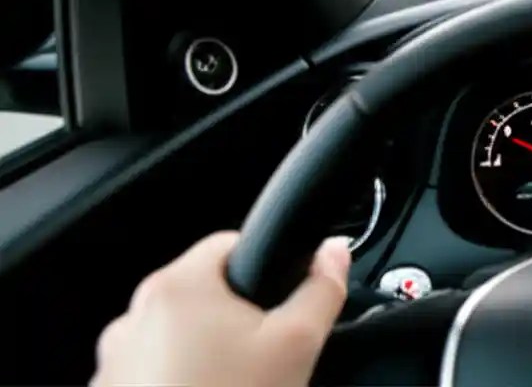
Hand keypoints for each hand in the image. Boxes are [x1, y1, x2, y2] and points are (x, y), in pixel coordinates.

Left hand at [92, 232, 350, 386]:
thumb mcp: (296, 345)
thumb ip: (321, 290)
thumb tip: (333, 252)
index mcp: (177, 287)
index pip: (230, 243)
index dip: (267, 268)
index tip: (281, 301)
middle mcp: (133, 315)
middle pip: (204, 294)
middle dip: (237, 319)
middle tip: (263, 355)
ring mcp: (114, 358)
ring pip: (179, 336)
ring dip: (205, 351)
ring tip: (233, 384)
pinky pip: (153, 371)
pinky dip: (178, 380)